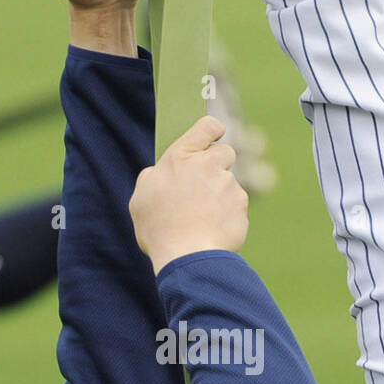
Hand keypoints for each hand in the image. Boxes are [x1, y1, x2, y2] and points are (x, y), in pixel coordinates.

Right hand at [130, 116, 248, 274]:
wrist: (187, 257)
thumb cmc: (159, 228)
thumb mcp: (142, 197)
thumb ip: (156, 176)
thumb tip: (164, 172)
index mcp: (180, 158)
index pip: (206, 126)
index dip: (212, 130)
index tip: (214, 135)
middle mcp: (208, 166)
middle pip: (225, 152)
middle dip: (218, 165)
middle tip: (204, 187)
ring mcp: (228, 185)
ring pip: (229, 184)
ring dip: (220, 196)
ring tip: (201, 220)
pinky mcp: (241, 205)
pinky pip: (236, 206)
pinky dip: (227, 216)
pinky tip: (212, 230)